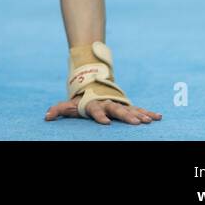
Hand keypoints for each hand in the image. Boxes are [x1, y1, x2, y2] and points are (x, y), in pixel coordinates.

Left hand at [44, 99, 161, 125]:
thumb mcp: (69, 104)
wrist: (93, 81)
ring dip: (139, 115)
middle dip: (125, 116)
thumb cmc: (80, 98)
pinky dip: (148, 112)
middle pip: (116, 109)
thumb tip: (46, 117)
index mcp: (93, 104)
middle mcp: (107, 103)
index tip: (105, 123)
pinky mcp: (126, 104)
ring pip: (130, 109)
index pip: (95, 110)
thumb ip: (58, 109)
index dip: (99, 116)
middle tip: (135, 122)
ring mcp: (118, 103)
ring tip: (148, 121)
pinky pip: (139, 109)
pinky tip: (158, 117)